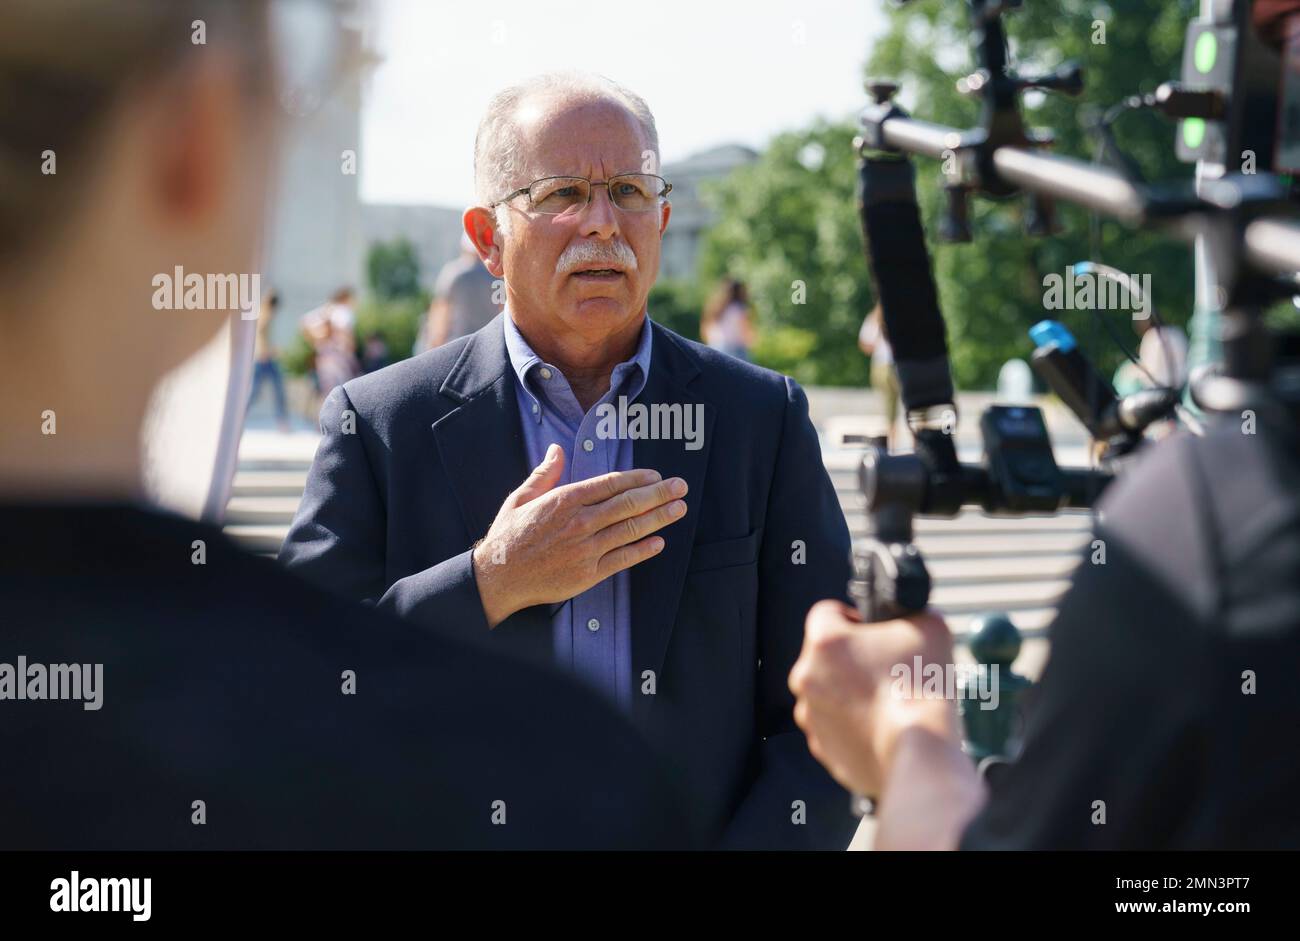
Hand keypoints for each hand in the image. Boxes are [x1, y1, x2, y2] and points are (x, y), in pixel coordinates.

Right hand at [472, 443, 686, 627]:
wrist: (498, 578)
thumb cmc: (508, 537)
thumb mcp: (520, 498)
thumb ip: (544, 474)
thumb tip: (557, 449)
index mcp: (565, 500)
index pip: (610, 484)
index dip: (637, 478)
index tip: (655, 474)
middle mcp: (579, 522)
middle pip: (628, 504)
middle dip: (659, 493)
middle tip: (681, 486)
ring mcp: (586, 549)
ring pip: (630, 529)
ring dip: (659, 518)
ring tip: (679, 509)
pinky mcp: (588, 574)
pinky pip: (622, 560)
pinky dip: (642, 550)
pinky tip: (658, 542)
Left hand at [788, 600, 961, 796]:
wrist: (919, 754)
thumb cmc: (922, 690)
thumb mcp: (930, 627)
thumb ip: (913, 613)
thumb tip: (913, 617)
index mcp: (824, 642)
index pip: (827, 612)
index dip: (855, 617)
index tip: (873, 631)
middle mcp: (808, 677)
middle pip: (825, 656)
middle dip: (852, 658)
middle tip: (886, 668)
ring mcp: (811, 715)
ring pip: (828, 692)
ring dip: (850, 692)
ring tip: (886, 700)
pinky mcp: (822, 746)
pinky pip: (834, 726)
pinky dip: (853, 724)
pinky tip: (881, 725)